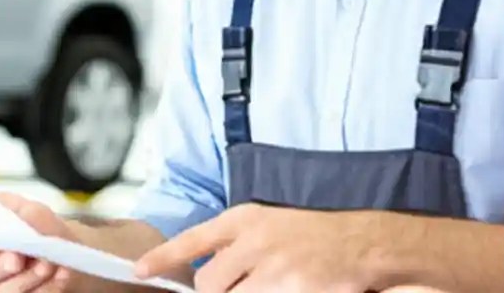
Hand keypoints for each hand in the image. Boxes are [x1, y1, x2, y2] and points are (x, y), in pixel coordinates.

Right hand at [0, 192, 77, 291]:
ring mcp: (2, 289)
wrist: (73, 250)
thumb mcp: (38, 212)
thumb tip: (17, 213)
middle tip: (20, 257)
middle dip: (0, 267)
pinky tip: (60, 274)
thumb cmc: (44, 229)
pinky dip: (47, 288)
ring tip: (48, 262)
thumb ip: (24, 212)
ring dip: (27, 278)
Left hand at [133, 203, 383, 292]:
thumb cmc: (314, 231)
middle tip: (237, 285)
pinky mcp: (293, 290)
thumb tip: (203, 270)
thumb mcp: (270, 222)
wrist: (363, 241)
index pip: (193, 239)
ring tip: (267, 283)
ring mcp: (275, 269)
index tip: (140, 270)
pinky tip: (283, 287)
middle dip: (214, 292)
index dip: (163, 258)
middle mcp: (256, 241)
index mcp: (247, 218)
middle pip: (208, 282)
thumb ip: (236, 243)